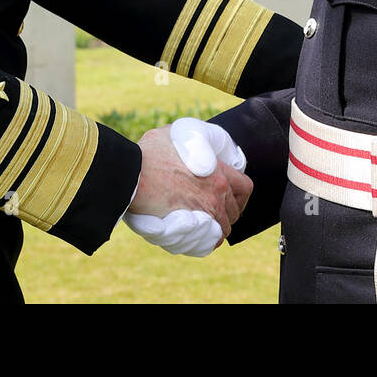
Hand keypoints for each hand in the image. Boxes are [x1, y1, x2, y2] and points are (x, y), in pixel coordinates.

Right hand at [123, 120, 250, 256]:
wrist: (131, 175)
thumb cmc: (149, 153)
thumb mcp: (176, 134)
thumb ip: (193, 141)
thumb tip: (195, 143)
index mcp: (218, 172)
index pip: (245, 187)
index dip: (239, 193)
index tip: (229, 194)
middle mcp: (216, 195)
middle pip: (234, 211)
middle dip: (226, 211)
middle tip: (212, 209)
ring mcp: (204, 214)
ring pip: (223, 228)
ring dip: (215, 226)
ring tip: (202, 222)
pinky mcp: (190, 230)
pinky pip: (208, 242)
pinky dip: (205, 241)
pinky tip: (196, 234)